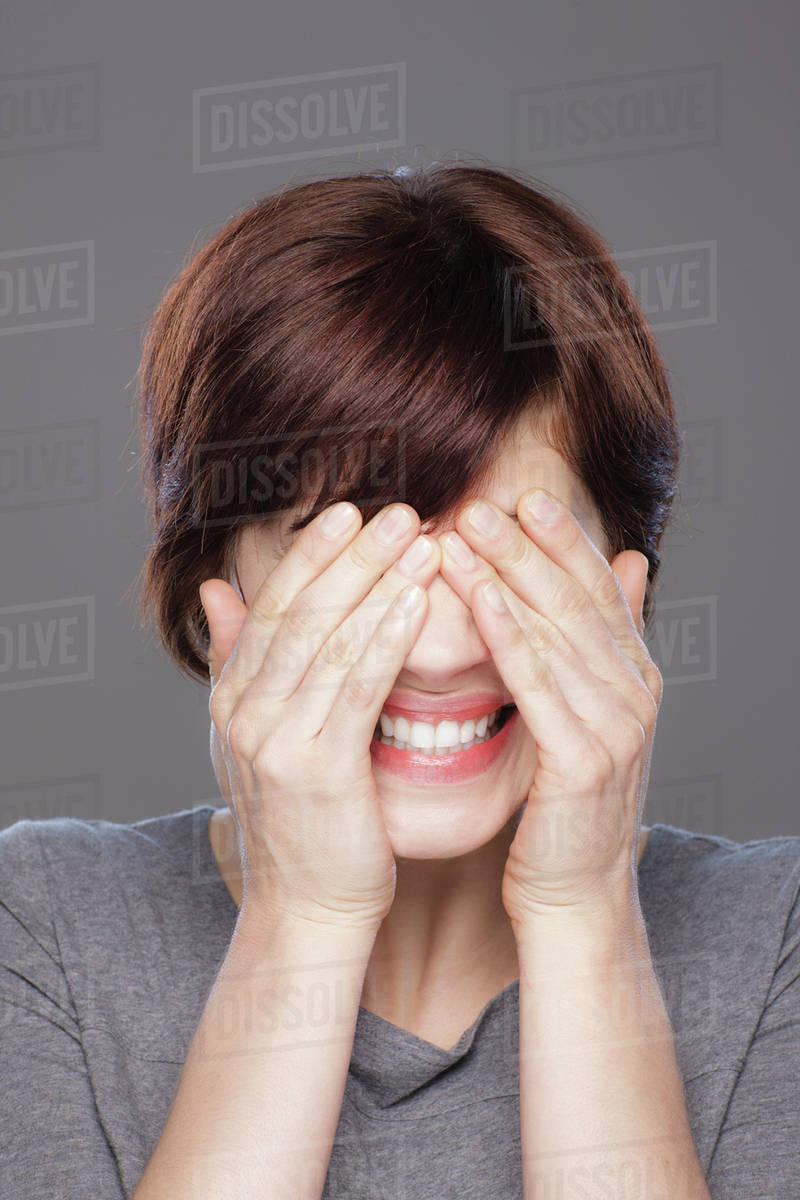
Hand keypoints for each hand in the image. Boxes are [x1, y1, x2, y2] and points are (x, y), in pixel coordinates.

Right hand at [199, 501, 440, 930]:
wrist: (308, 908)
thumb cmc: (303, 818)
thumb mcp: (259, 733)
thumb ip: (239, 658)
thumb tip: (216, 590)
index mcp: (233, 696)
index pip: (272, 607)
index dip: (312, 556)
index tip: (352, 513)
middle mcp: (243, 711)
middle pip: (301, 613)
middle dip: (352, 556)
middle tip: (401, 511)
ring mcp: (273, 740)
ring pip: (328, 641)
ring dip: (377, 584)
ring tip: (422, 542)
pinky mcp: (315, 770)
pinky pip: (355, 690)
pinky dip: (385, 640)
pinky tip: (416, 603)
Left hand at [438, 489, 662, 922]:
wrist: (574, 892)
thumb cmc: (563, 804)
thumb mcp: (585, 714)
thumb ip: (594, 644)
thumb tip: (625, 564)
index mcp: (634, 675)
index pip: (598, 589)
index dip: (563, 541)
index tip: (524, 497)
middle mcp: (635, 691)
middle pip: (576, 599)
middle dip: (526, 546)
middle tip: (480, 504)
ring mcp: (616, 724)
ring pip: (556, 630)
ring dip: (506, 575)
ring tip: (462, 532)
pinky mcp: (582, 758)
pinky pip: (537, 681)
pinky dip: (507, 632)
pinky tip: (477, 594)